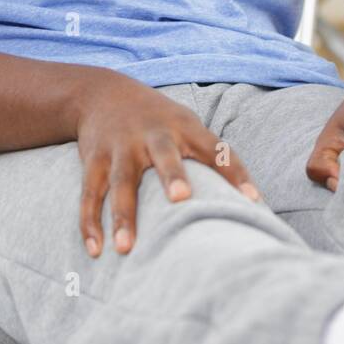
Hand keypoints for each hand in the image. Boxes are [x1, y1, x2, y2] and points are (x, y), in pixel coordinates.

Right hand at [75, 73, 260, 255]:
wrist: (102, 93)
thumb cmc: (159, 121)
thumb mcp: (188, 126)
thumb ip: (214, 157)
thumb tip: (254, 204)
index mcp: (184, 128)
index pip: (216, 149)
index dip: (235, 172)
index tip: (253, 200)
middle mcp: (152, 136)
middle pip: (164, 155)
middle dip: (172, 175)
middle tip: (181, 198)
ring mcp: (120, 148)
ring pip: (121, 183)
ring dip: (123, 216)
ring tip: (125, 249)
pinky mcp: (94, 161)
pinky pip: (90, 194)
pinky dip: (90, 222)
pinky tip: (94, 250)